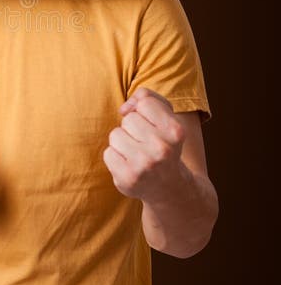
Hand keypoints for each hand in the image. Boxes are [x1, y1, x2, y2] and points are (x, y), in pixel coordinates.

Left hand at [102, 87, 186, 202]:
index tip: (154, 127)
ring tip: (137, 155)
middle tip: (146, 145)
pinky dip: (115, 157)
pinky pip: (108, 153)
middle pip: (128, 119)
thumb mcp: (166, 117)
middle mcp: (162, 149)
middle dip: (133, 129)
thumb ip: (147, 97)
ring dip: (122, 142)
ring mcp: (144, 165)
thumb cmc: (163, 144)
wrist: (169, 187)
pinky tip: (130, 166)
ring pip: (115, 134)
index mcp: (175, 131)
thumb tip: (124, 108)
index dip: (145, 113)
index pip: (145, 102)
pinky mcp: (127, 178)